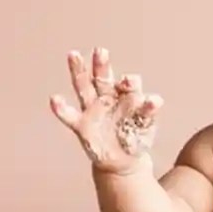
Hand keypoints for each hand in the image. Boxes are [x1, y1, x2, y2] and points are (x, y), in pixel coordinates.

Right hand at [50, 47, 163, 173]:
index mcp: (127, 95)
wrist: (122, 160)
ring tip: (73, 55)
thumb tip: (156, 100)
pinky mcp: (81, 124)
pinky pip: (69, 115)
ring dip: (79, 71)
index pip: (128, 83)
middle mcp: (108, 97)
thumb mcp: (146, 125)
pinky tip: (55, 98)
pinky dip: (61, 108)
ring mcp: (93, 109)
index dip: (129, 82)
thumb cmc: (136, 138)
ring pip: (83, 86)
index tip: (129, 82)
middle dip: (102, 65)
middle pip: (103, 77)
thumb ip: (149, 112)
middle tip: (101, 51)